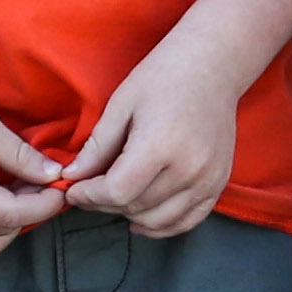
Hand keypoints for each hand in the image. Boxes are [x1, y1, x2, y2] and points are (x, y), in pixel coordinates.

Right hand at [0, 78, 70, 252]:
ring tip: (22, 185)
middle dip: (30, 212)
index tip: (62, 186)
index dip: (44, 204)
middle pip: (2, 235)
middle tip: (42, 181)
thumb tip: (55, 176)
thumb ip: (21, 156)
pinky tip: (0, 191)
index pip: (12, 216)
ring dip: (11, 220)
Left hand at [61, 44, 244, 236]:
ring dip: (129, 215)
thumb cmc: (163, 76)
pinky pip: (187, 221)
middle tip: (89, 190)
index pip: (116, 192)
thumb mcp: (121, 104)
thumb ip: (97, 147)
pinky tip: (141, 219)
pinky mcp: (219, 183)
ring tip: (114, 198)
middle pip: (135, 207)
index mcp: (160, 145)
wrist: (214, 65)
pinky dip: (162, 226)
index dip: (88, 196)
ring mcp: (208, 179)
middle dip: (103, 204)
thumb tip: (72, 177)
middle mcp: (188, 168)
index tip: (73, 190)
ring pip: (158, 220)